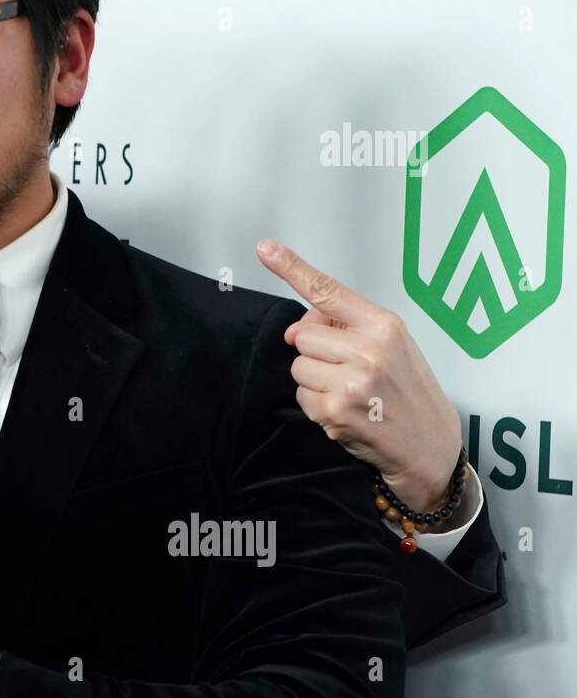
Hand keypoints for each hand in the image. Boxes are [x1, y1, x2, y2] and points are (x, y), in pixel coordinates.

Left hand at [257, 240, 462, 516]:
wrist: (431, 448)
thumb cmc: (410, 393)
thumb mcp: (393, 347)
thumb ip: (347, 327)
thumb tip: (297, 327)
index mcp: (384, 325)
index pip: (328, 291)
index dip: (292, 267)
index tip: (266, 248)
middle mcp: (369, 349)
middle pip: (303, 336)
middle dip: (315, 353)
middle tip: (348, 372)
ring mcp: (351, 381)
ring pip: (298, 366)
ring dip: (314, 381)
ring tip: (350, 393)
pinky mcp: (335, 411)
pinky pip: (300, 396)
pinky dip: (316, 405)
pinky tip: (346, 412)